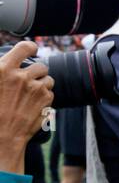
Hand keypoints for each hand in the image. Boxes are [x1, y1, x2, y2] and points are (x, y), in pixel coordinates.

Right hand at [0, 41, 52, 172]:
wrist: (1, 135)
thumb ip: (1, 71)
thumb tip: (8, 66)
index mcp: (3, 68)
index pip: (25, 47)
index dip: (31, 48)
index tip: (32, 50)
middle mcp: (21, 76)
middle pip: (41, 65)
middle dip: (37, 73)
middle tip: (28, 82)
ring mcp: (36, 88)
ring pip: (48, 79)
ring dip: (42, 84)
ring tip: (30, 95)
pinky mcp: (46, 99)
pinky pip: (50, 92)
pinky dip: (45, 97)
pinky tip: (33, 104)